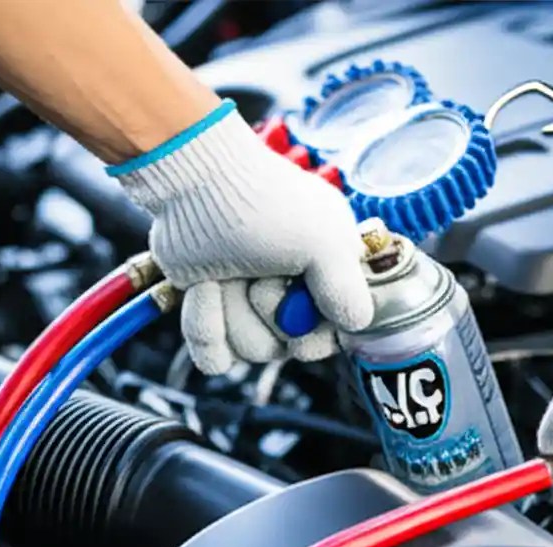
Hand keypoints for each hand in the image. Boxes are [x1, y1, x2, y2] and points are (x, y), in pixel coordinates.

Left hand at [113, 101, 372, 374]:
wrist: (194, 183)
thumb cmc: (264, 202)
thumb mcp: (323, 240)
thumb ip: (348, 288)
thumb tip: (358, 324)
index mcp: (327, 274)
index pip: (335, 334)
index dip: (317, 338)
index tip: (300, 318)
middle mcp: (290, 293)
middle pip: (287, 348)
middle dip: (266, 311)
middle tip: (258, 273)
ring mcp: (247, 303)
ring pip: (249, 350)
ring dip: (231, 311)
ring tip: (224, 272)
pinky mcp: (210, 311)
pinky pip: (214, 358)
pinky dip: (204, 327)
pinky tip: (202, 288)